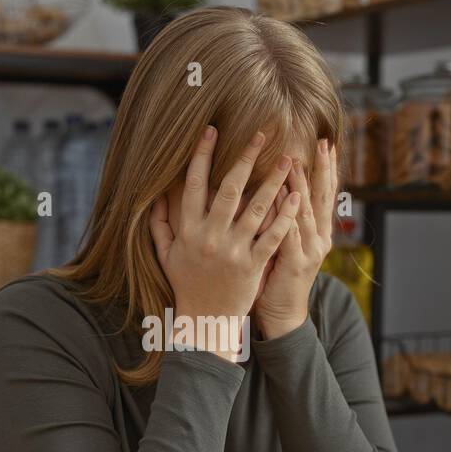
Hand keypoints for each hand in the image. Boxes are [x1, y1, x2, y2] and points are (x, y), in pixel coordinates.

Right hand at [150, 126, 300, 362]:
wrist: (204, 321)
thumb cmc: (186, 284)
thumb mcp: (166, 255)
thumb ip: (160, 225)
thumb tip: (154, 197)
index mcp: (188, 230)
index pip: (194, 185)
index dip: (202, 156)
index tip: (212, 130)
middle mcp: (210, 237)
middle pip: (229, 189)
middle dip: (245, 158)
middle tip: (260, 133)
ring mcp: (233, 252)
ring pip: (256, 209)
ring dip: (273, 181)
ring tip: (288, 159)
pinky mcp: (252, 266)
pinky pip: (272, 236)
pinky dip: (285, 216)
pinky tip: (296, 196)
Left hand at [254, 138, 337, 339]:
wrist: (283, 315)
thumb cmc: (278, 277)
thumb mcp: (285, 243)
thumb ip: (283, 218)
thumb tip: (274, 188)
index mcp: (319, 232)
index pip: (326, 194)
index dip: (328, 169)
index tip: (328, 144)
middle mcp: (320, 238)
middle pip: (324, 197)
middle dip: (323, 169)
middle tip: (325, 143)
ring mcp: (309, 251)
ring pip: (306, 212)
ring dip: (301, 185)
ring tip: (296, 161)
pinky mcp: (295, 264)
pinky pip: (288, 233)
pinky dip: (284, 213)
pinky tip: (280, 195)